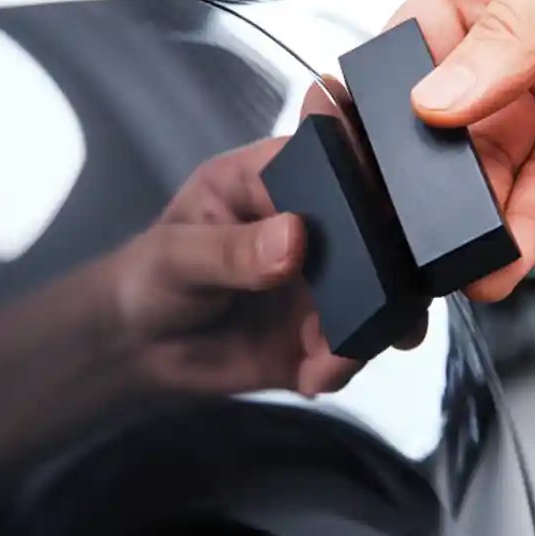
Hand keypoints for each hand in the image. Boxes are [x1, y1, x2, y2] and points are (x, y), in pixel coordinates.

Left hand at [101, 81, 422, 396]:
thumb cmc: (152, 276)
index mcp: (277, 178)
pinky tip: (311, 376)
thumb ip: (231, 249)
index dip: (367, 173)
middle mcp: (316, 225)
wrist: (141, 349)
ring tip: (334, 354)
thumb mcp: (178, 255)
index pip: (335, 159)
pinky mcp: (325, 332)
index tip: (383, 204)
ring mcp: (326, 280)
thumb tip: (294, 238)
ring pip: (383, 290)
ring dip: (377, 321)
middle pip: (378, 225)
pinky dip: (343, 363)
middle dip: (394, 258)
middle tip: (388, 293)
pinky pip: (355, 345)